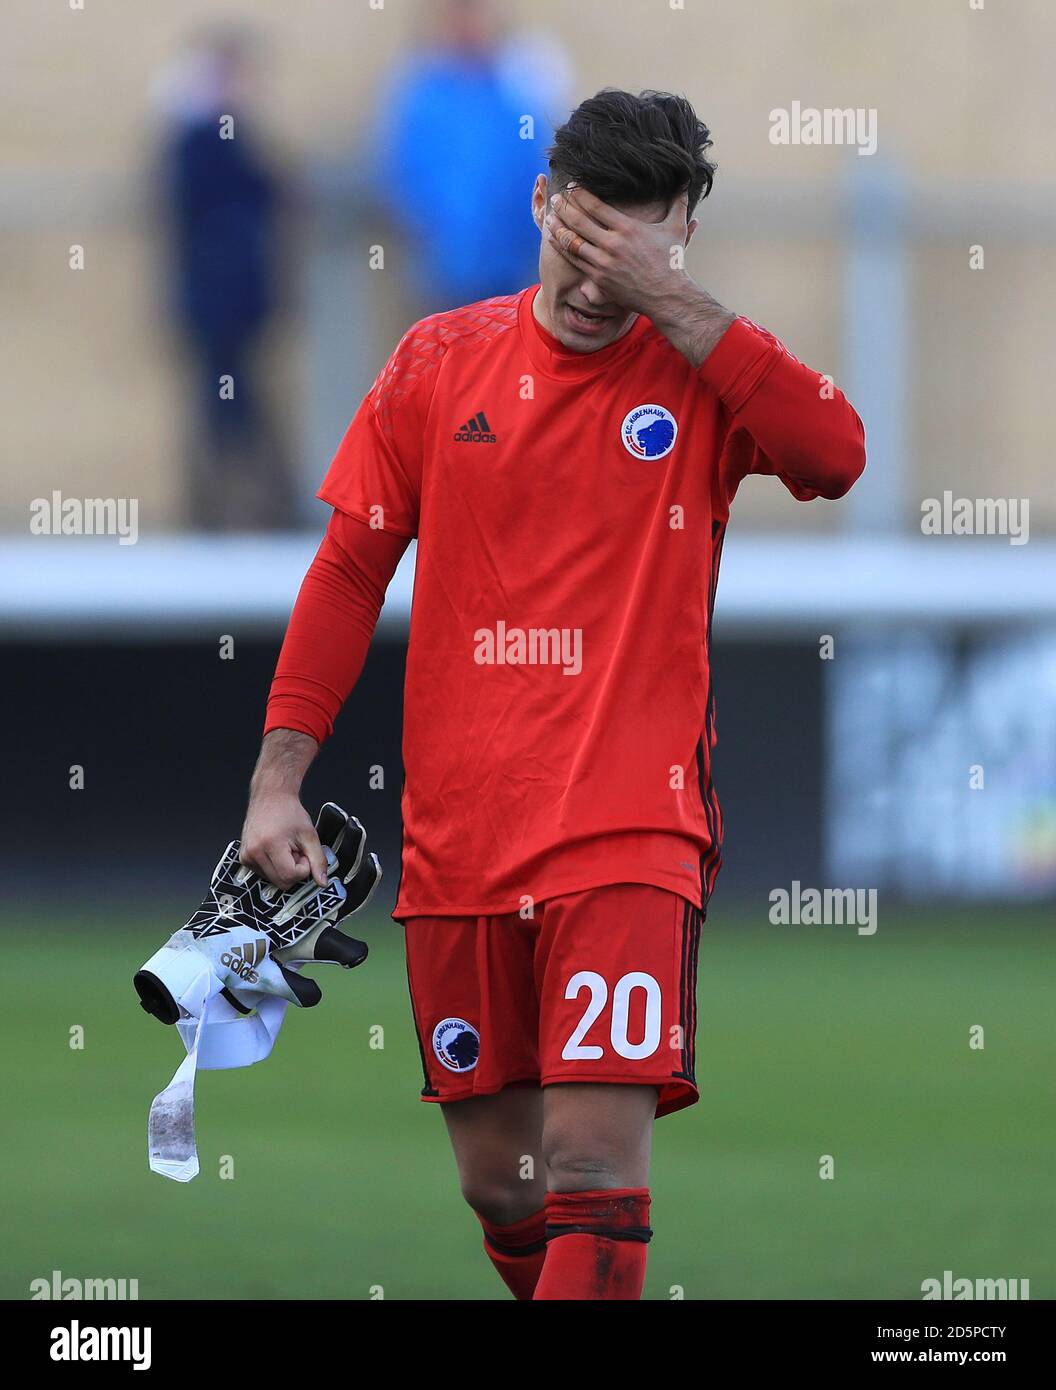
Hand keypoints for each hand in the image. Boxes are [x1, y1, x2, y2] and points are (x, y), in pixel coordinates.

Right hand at [240, 788, 328, 890]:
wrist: (271, 797)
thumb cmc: (289, 812)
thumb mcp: (310, 835)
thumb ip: (318, 860)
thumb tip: (322, 882)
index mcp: (270, 845)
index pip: (290, 876)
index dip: (303, 868)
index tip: (304, 853)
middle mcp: (254, 852)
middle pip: (281, 882)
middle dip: (293, 870)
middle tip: (295, 851)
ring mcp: (247, 856)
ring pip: (272, 880)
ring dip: (283, 869)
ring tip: (286, 849)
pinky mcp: (244, 858)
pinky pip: (263, 874)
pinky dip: (274, 867)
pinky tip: (276, 851)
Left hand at [545, 186, 692, 318]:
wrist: (666, 295)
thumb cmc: (672, 262)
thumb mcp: (677, 228)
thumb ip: (679, 203)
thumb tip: (688, 181)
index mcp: (627, 228)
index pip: (596, 206)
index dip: (580, 195)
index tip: (572, 187)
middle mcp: (612, 244)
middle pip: (579, 221)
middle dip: (565, 208)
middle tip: (556, 199)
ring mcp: (603, 263)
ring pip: (573, 242)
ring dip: (559, 228)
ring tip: (550, 218)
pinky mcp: (599, 278)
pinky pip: (575, 261)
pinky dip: (563, 249)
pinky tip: (554, 240)